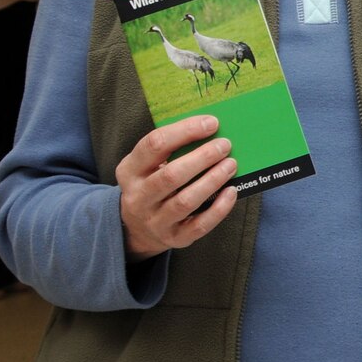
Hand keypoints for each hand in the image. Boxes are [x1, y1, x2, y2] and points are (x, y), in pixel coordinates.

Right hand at [117, 115, 238, 259]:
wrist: (137, 228)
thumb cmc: (151, 184)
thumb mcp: (148, 165)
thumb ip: (170, 149)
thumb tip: (211, 129)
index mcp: (129, 171)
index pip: (154, 145)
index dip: (184, 131)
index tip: (211, 123)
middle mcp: (138, 197)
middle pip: (171, 175)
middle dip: (202, 157)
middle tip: (225, 145)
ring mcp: (155, 220)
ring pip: (186, 201)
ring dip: (212, 180)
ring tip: (231, 164)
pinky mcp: (175, 238)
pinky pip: (200, 224)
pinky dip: (219, 208)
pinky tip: (232, 191)